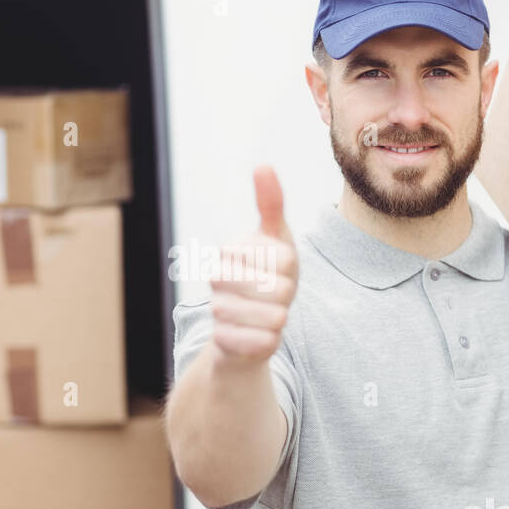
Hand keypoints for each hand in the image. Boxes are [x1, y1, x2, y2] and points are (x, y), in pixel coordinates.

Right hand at [209, 165, 298, 361]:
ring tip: (265, 314)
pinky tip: (258, 334)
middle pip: (281, 289)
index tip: (275, 270)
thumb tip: (262, 165)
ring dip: (279, 319)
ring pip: (276, 317)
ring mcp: (218, 310)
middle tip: (272, 295)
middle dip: (286, 295)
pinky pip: (266, 342)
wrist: (245, 325)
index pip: (286, 259)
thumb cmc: (264, 277)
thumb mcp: (274, 239)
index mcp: (231, 249)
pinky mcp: (223, 343)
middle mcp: (217, 278)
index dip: (290, 268)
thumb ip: (270, 204)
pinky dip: (270, 340)